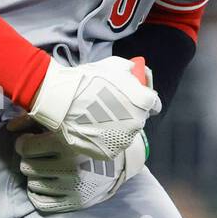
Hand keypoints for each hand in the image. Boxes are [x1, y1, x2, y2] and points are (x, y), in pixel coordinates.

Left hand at [13, 124, 148, 212]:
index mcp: (68, 142)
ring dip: (36, 175)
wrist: (119, 159)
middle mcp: (70, 166)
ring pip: (32, 183)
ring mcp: (73, 186)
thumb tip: (9, 127)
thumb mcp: (65, 121)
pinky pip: (40, 202)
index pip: (26, 148)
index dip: (24, 143)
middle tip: (41, 155)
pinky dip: (39, 192)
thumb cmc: (87, 136)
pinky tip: (48, 183)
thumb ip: (35, 119)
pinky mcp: (75, 202)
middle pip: (27, 166)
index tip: (30, 141)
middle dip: (31, 159)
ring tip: (48, 167)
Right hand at [26, 55, 160, 159]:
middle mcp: (138, 123)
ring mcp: (123, 140)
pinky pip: (111, 146)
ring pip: (125, 134)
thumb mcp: (116, 64)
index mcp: (144, 101)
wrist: (63, 99)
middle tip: (110, 106)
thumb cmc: (89, 79)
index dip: (143, 100)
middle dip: (129, 113)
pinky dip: (105, 140)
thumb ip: (132, 71)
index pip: (154, 104)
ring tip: (98, 117)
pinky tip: (93, 129)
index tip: (132, 99)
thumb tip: (137, 74)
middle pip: (139, 119)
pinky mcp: (109, 152)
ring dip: (118, 127)